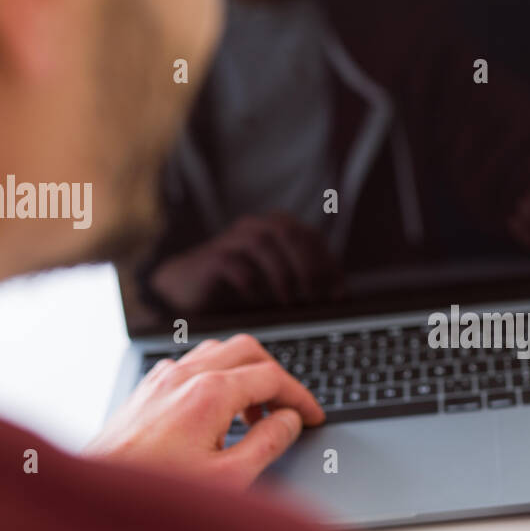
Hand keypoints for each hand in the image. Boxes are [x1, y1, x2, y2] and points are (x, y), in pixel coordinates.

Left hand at [86, 333, 324, 489]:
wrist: (97, 503)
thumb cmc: (158, 497)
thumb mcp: (229, 479)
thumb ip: (267, 444)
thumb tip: (290, 421)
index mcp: (210, 393)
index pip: (272, 377)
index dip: (301, 397)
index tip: (314, 417)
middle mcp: (185, 376)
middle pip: (248, 350)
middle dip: (276, 376)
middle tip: (289, 409)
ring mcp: (162, 379)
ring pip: (218, 352)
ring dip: (245, 375)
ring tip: (255, 415)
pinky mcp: (147, 390)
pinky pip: (190, 366)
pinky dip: (216, 378)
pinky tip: (216, 413)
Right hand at [149, 212, 342, 311]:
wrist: (190, 286)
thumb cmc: (240, 285)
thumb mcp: (277, 281)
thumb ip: (306, 283)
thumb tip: (339, 299)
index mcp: (276, 228)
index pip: (311, 237)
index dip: (327, 264)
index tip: (338, 295)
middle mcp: (255, 227)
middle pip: (290, 234)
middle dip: (308, 267)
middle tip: (316, 298)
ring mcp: (232, 239)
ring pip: (263, 245)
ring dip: (282, 276)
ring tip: (290, 303)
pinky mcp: (212, 258)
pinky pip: (234, 265)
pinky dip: (251, 285)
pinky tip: (258, 303)